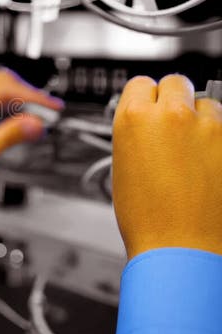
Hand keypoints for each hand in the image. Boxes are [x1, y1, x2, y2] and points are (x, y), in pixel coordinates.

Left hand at [0, 69, 63, 224]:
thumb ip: (10, 136)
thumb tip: (35, 124)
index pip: (6, 89)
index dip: (34, 98)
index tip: (52, 107)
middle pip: (0, 82)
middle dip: (26, 95)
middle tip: (47, 110)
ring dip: (14, 97)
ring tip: (33, 113)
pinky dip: (0, 101)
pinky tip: (11, 114)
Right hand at [112, 74, 221, 258]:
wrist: (181, 250)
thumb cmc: (149, 220)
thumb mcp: (122, 167)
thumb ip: (136, 134)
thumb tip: (148, 123)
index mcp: (135, 117)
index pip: (141, 84)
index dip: (145, 99)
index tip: (150, 110)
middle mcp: (172, 114)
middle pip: (176, 83)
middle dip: (174, 102)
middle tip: (173, 127)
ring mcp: (208, 126)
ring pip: (207, 104)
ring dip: (201, 121)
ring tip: (194, 154)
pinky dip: (218, 141)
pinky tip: (209, 165)